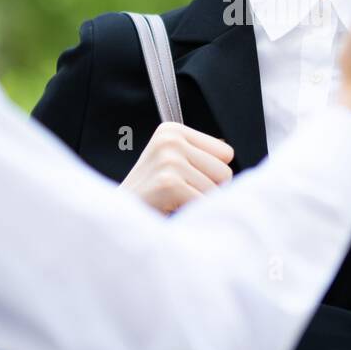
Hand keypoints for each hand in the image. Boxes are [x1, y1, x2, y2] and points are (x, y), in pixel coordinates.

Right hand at [119, 122, 234, 214]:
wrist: (119, 219)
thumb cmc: (151, 195)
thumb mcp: (173, 163)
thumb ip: (201, 155)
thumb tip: (231, 154)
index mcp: (172, 130)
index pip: (226, 153)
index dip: (211, 174)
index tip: (186, 180)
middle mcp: (170, 139)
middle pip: (225, 172)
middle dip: (207, 190)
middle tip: (179, 195)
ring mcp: (169, 159)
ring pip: (217, 189)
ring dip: (198, 203)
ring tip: (173, 202)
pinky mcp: (169, 182)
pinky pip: (204, 202)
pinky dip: (192, 213)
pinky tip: (171, 210)